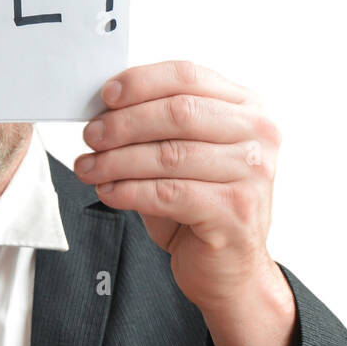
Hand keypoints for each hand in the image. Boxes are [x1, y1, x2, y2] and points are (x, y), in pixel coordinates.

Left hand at [75, 59, 282, 311]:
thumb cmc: (202, 208)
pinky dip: (130, 191)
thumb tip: (105, 111)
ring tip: (88, 168)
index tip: (105, 96)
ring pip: (169, 155)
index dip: (141, 83)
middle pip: (178, 112)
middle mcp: (257, 135)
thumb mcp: (184, 156)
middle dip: (124, 123)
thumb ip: (159, 128)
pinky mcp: (234, 211)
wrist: (228, 269)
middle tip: (91, 136)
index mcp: (246, 109)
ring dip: (118, 161)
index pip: (189, 77)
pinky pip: (168, 194)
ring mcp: (251, 173)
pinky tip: (108, 192)